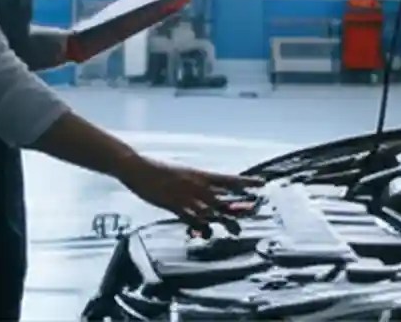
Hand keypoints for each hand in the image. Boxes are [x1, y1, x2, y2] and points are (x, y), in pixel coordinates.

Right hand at [117, 155, 262, 226]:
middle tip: (253, 211)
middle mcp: (197, 186)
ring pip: (211, 212)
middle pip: (224, 198)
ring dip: (225, 221)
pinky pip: (192, 220)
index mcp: (200, 175)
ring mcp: (187, 198)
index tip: (262, 184)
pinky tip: (206, 232)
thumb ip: (196, 182)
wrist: (139, 169)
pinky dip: (200, 227)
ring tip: (237, 230)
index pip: (229, 179)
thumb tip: (208, 186)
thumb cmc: (159, 169)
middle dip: (239, 206)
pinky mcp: (175, 207)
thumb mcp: (182, 172)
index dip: (246, 182)